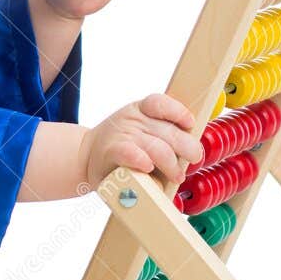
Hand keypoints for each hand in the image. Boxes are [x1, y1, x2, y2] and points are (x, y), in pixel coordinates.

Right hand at [77, 93, 201, 192]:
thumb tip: (193, 146)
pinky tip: (147, 166)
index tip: (190, 124)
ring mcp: (122, 135)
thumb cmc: (122, 146)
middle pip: (167, 131)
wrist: (85, 156)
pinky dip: (141, 159)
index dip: (178, 112)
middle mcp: (133, 120)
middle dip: (186, 146)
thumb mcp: (140, 129)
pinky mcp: (112, 152)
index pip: (161, 103)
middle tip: (194, 158)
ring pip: (156, 147)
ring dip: (171, 164)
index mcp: (141, 110)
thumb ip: (162, 133)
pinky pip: (130, 153)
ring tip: (177, 176)